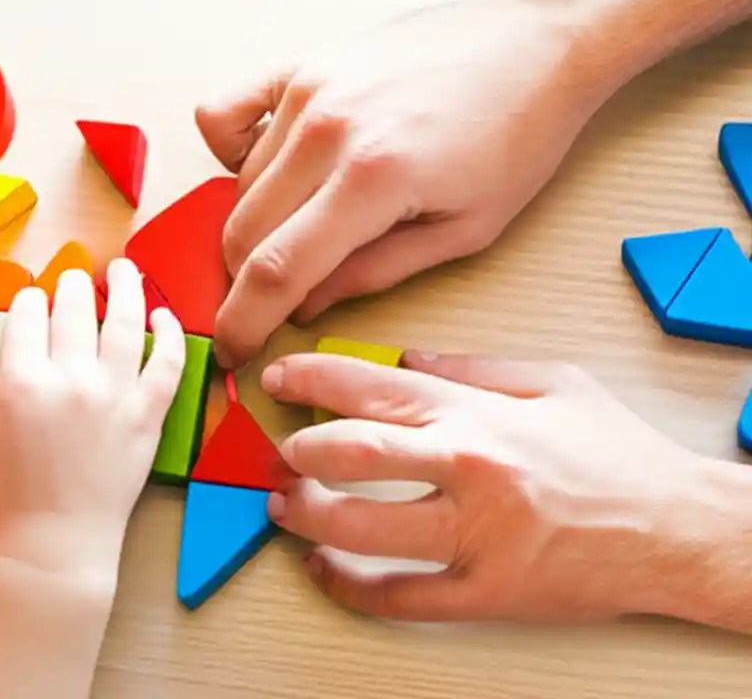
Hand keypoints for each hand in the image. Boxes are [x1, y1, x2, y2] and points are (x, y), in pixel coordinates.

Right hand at [0, 258, 185, 572]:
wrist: (60, 540)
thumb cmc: (14, 493)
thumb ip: (5, 387)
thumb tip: (29, 352)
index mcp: (21, 383)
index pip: (26, 315)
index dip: (29, 301)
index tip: (34, 301)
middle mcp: (69, 379)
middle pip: (74, 307)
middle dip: (73, 284)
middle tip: (77, 278)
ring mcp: (114, 394)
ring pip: (125, 320)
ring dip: (125, 286)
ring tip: (124, 268)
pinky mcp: (148, 413)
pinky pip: (167, 362)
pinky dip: (169, 333)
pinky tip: (163, 315)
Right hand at [197, 0, 608, 366]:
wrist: (537, 44)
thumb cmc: (516, 131)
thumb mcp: (464, 230)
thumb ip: (374, 273)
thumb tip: (305, 306)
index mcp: (374, 178)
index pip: (276, 270)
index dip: (244, 323)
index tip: (234, 349)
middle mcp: (329, 129)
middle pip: (245, 233)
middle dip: (246, 283)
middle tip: (272, 300)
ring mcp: (309, 91)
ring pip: (239, 187)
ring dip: (256, 225)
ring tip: (307, 226)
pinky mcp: (302, 66)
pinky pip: (223, 116)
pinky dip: (228, 155)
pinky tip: (266, 174)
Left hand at [261, 351, 751, 627]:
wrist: (677, 531)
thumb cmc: (618, 455)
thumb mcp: (554, 382)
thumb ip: (474, 365)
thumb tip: (408, 353)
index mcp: (479, 415)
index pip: (373, 387)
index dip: (311, 379)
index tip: (277, 379)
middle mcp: (469, 469)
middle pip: (352, 453)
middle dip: (296, 449)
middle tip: (273, 451)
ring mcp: (474, 536)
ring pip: (361, 527)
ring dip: (308, 516)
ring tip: (285, 507)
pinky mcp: (483, 592)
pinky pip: (398, 597)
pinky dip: (349, 587)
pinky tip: (325, 571)